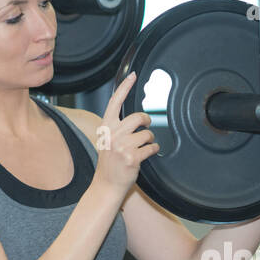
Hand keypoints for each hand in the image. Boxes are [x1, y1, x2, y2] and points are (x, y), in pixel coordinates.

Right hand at [93, 72, 158, 195]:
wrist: (106, 184)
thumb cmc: (110, 162)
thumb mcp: (107, 140)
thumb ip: (117, 127)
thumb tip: (135, 117)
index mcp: (106, 127)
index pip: (115, 102)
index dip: (125, 86)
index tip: (132, 75)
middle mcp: (113, 134)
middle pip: (138, 117)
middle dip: (147, 121)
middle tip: (147, 126)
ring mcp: (122, 146)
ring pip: (147, 134)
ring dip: (150, 139)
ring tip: (143, 146)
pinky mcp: (132, 157)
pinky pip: (151, 147)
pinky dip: (153, 150)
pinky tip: (147, 154)